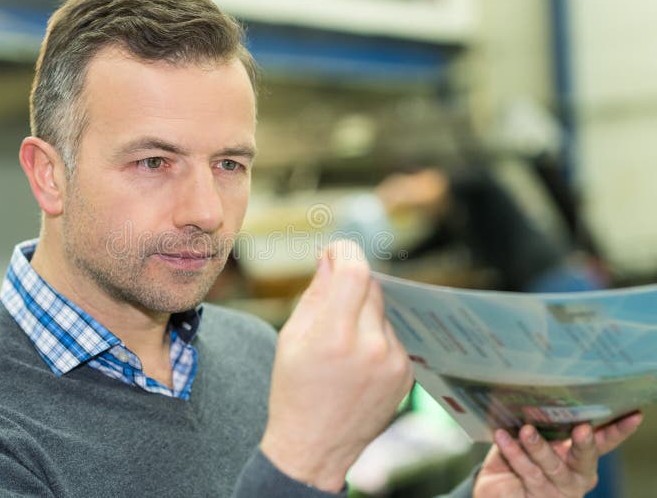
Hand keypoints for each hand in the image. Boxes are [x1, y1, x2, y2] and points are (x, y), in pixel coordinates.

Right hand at [260, 239, 413, 491]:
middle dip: (352, 281)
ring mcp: (394, 363)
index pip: (355, 272)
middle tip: (332, 291)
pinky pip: (393, 335)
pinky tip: (358, 355)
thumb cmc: (295, 391)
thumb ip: (315, 294)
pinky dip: (377, 333)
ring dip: (365, 310)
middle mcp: (372, 347)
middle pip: (372, 287)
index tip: (334, 251)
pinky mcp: (406, 375)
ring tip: (343, 337)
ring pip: (384, 310)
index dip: (345, 252)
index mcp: (335, 337)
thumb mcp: (292, 339)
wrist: (315, 447)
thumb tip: (329, 258)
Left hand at [474, 412, 642, 496]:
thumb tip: (537, 396)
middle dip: (585, 444)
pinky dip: (514, 452)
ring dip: (539, 446)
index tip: (632, 415)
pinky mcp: (537, 496)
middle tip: (582, 429)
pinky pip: (526, 471)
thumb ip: (541, 425)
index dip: (617, 430)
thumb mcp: (533, 439)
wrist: (498, 489)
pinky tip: (503, 436)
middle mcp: (575, 475)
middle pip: (584, 459)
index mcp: (580, 458)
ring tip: (527, 431)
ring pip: (551, 466)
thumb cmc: (520, 458)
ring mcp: (558, 489)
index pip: (603, 442)